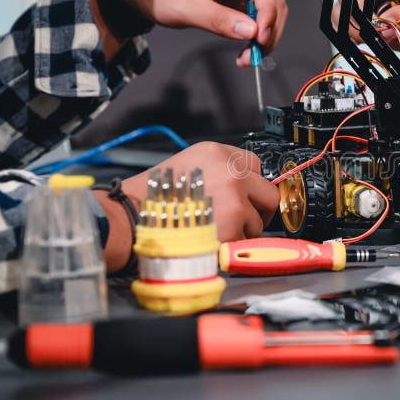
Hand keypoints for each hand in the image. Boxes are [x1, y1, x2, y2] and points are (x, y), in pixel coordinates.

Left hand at [116, 0, 288, 65]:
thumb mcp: (187, 8)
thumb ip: (220, 21)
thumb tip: (250, 32)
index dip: (268, 12)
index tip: (260, 37)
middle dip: (268, 28)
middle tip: (256, 53)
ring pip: (267, 8)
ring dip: (263, 34)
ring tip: (248, 55)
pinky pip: (255, 14)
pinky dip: (254, 33)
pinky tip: (244, 47)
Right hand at [121, 142, 278, 241]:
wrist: (132, 219)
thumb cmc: (154, 198)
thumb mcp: (187, 165)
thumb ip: (218, 172)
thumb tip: (243, 188)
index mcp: (217, 154)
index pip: (255, 164)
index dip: (251, 184)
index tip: (248, 196)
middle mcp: (230, 172)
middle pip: (267, 193)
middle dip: (259, 210)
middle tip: (244, 221)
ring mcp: (235, 199)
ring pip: (258, 221)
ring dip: (242, 231)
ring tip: (214, 231)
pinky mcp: (234, 225)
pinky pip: (246, 240)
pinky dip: (232, 246)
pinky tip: (211, 241)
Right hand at [332, 0, 399, 53]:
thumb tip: (385, 22)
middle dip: (355, 6)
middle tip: (372, 21)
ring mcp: (369, 4)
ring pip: (342, 8)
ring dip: (350, 23)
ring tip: (370, 32)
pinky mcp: (366, 23)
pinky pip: (345, 26)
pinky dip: (350, 34)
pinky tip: (365, 37)